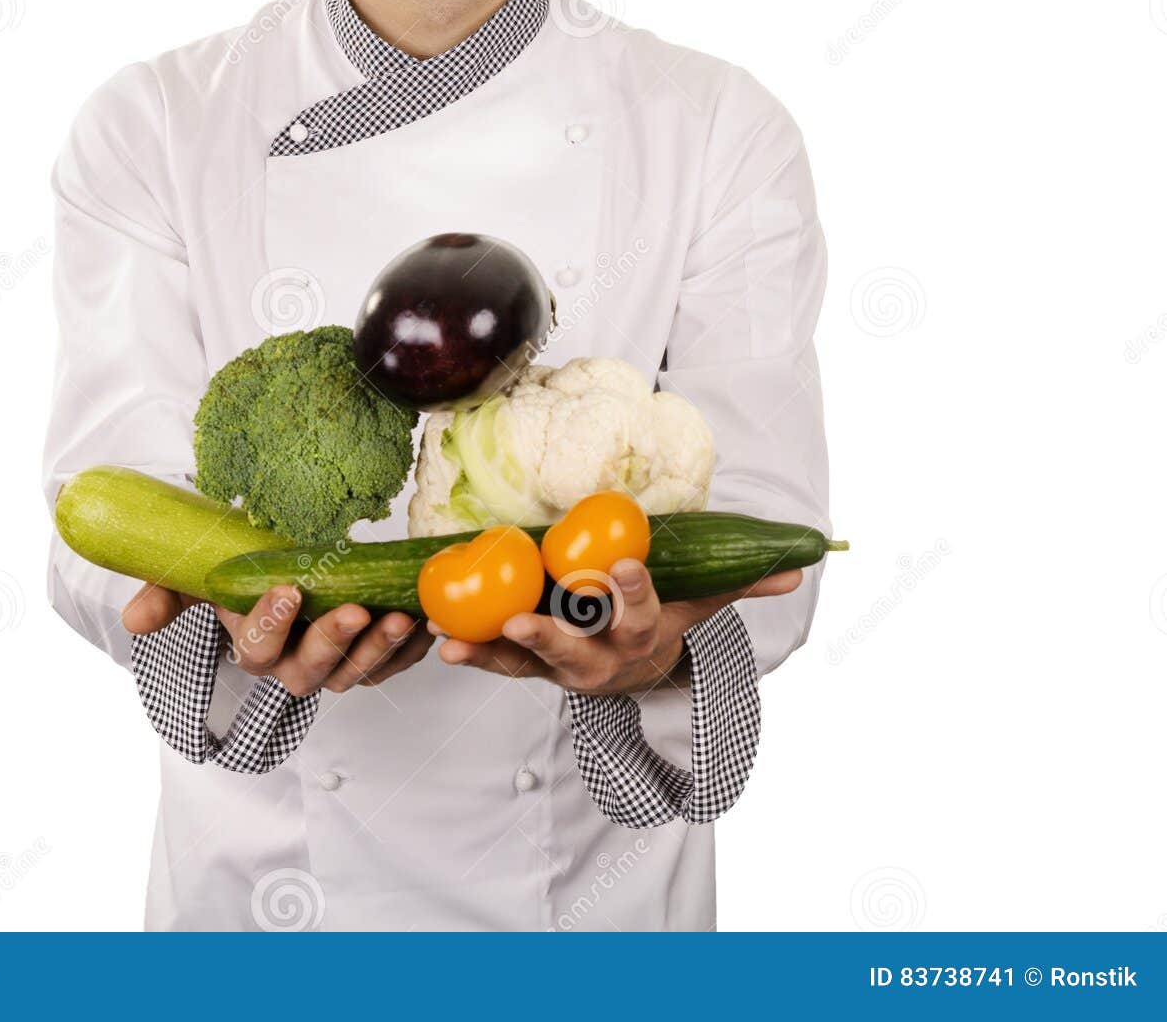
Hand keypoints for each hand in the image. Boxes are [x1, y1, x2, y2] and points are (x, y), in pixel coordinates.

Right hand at [121, 582, 430, 695]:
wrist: (272, 560)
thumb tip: (134, 620)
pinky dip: (410, 648)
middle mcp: (292, 662)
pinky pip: (391, 663)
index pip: (257, 650)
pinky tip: (426, 622)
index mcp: (252, 643)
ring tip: (400, 618)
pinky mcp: (369, 654)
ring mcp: (333, 662)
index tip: (289, 589)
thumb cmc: (236, 567)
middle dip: (333, 643)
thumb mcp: (197, 574)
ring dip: (377, 649)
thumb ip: (167, 593)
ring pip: (353, 674)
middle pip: (309, 672)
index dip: (271, 625)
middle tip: (354, 610)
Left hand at [428, 559, 802, 695]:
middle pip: (578, 648)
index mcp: (641, 631)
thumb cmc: (661, 619)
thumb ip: (739, 582)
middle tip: (522, 620)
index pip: (639, 611)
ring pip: (529, 663)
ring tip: (459, 639)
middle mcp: (601, 656)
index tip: (621, 566)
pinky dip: (469, 653)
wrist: (634, 672)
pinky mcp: (529, 668)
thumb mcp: (699, 600)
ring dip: (493, 652)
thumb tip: (798, 570)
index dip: (631, 592)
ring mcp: (561, 667)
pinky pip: (498, 665)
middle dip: (551, 636)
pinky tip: (440, 637)